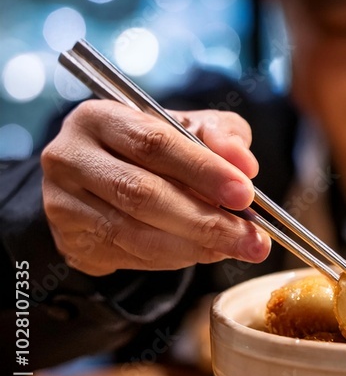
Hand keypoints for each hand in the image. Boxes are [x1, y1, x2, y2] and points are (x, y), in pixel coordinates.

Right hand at [40, 100, 271, 275]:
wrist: (101, 177)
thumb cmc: (153, 147)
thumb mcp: (190, 127)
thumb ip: (221, 136)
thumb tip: (245, 164)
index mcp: (99, 118)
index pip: (154, 144)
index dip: (203, 171)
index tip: (245, 194)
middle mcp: (70, 158)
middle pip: (143, 194)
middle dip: (207, 221)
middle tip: (253, 239)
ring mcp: (63, 204)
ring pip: (135, 233)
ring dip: (195, 247)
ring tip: (237, 248)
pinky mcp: (70, 241)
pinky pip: (129, 256)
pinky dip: (174, 258)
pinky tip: (204, 252)